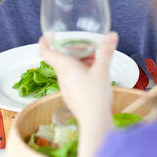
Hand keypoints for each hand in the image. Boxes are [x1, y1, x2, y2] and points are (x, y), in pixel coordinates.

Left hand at [38, 31, 118, 156]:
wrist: (95, 122)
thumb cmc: (95, 97)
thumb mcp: (102, 69)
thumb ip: (107, 50)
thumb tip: (112, 34)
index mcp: (65, 67)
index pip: (46, 52)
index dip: (44, 41)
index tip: (47, 35)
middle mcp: (62, 76)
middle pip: (60, 58)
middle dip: (73, 50)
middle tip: (86, 47)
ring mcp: (66, 87)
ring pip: (67, 68)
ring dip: (78, 61)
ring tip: (94, 60)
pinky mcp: (72, 95)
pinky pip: (72, 78)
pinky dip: (81, 71)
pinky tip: (94, 74)